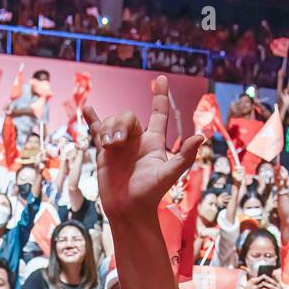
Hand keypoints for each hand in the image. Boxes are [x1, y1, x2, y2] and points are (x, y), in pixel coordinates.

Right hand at [80, 75, 204, 220]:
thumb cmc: (150, 194)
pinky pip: (97, 130)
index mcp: (154, 142)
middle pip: (128, 116)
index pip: (158, 113)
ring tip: (108, 146)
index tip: (161, 79)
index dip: (160, 96)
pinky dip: (92, 119)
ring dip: (108, 129)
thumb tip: (201, 137)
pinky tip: (87, 108)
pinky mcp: (104, 152)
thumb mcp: (169, 174)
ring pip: (112, 122)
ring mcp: (120, 145)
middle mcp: (137, 140)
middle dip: (120, 124)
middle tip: (116, 143)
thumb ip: (184, 155)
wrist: (128, 209)